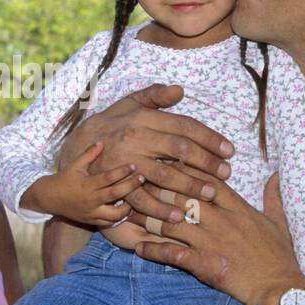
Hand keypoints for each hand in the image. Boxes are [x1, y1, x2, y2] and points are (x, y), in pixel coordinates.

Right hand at [21, 140, 144, 227]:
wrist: (49, 198)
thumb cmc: (64, 179)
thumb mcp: (75, 165)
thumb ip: (89, 154)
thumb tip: (102, 142)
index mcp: (87, 184)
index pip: (108, 178)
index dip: (122, 171)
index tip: (134, 166)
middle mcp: (90, 199)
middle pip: (115, 194)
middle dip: (130, 187)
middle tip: (142, 179)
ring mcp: (91, 212)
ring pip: (114, 215)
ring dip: (126, 208)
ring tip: (134, 200)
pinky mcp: (90, 221)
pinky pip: (107, 224)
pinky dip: (117, 218)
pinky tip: (124, 211)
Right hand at [57, 84, 234, 207]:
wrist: (76, 147)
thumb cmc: (110, 124)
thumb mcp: (129, 104)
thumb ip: (155, 96)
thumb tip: (180, 90)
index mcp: (144, 117)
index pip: (184, 126)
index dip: (210, 138)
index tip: (229, 151)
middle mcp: (136, 137)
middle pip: (180, 149)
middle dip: (206, 162)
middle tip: (226, 174)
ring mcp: (126, 161)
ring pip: (165, 174)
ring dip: (190, 186)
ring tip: (210, 195)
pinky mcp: (116, 182)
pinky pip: (141, 198)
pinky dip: (160, 208)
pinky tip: (178, 214)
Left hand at [127, 172, 304, 304]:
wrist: (281, 289)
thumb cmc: (280, 257)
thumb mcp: (279, 222)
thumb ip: (273, 196)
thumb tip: (275, 175)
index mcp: (238, 207)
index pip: (205, 179)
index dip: (183, 168)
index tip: (163, 160)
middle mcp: (222, 220)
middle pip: (181, 196)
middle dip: (156, 187)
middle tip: (134, 181)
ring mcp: (212, 242)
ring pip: (172, 222)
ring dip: (148, 217)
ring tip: (128, 212)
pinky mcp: (206, 265)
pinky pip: (173, 254)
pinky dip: (154, 251)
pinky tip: (138, 248)